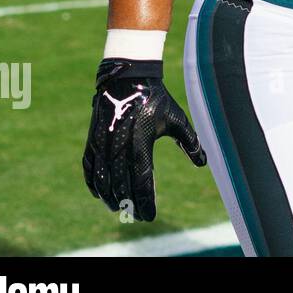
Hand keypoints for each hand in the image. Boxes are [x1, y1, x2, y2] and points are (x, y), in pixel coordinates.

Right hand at [82, 58, 206, 220]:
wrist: (129, 77)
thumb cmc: (157, 99)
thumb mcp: (177, 120)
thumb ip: (190, 142)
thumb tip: (203, 163)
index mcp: (141, 143)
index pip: (143, 181)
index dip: (145, 201)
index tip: (149, 216)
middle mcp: (120, 145)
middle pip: (121, 185)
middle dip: (128, 204)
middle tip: (135, 215)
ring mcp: (104, 142)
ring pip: (103, 179)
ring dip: (109, 197)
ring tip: (118, 208)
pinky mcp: (94, 137)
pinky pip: (89, 165)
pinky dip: (93, 182)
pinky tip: (99, 193)